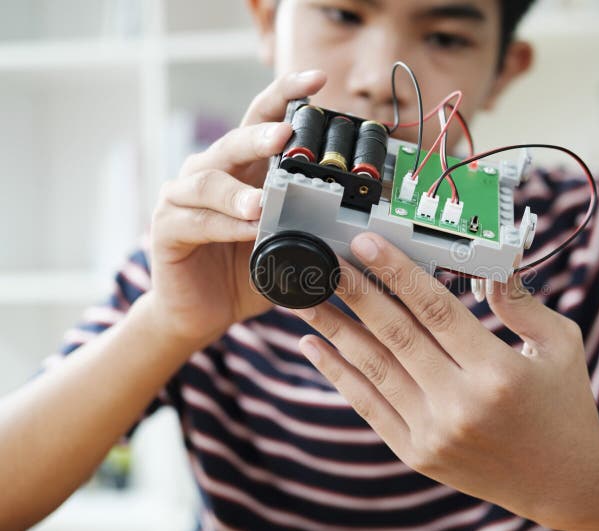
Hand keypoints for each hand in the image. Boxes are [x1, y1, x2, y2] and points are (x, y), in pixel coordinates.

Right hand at [148, 70, 326, 343]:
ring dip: (236, 190)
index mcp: (244, 168)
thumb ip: (311, 223)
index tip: (317, 80)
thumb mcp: (288, 242)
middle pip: (234, 142)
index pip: (264, 120)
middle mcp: (210, 173)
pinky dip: (220, 224)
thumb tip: (362, 216)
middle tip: (287, 134)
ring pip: (207, 180)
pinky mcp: (166, 228)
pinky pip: (194, 221)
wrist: (204, 312)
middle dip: (262, 135)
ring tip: (261, 203)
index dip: (286, 95)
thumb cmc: (248, 271)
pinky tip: (244, 229)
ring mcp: (183, 198)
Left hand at [292, 232, 598, 528]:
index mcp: (498, 372)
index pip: (435, 309)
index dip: (396, 271)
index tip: (366, 243)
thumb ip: (520, 303)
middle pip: (395, 334)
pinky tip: (315, 345)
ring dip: (334, 328)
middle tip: (323, 259)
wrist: (565, 483)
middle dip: (354, 290)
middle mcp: (460, 404)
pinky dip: (338, 373)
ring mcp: (434, 432)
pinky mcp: (417, 453)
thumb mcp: (560, 345)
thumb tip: (492, 262)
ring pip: (373, 367)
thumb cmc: (566, 407)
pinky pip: (368, 405)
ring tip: (304, 296)